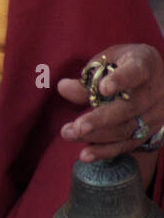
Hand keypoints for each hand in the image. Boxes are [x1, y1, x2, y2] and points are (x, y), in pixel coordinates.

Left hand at [56, 44, 163, 160]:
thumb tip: (63, 88)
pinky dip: (105, 151)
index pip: (135, 72)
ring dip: (96, 136)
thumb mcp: (107, 63)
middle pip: (129, 108)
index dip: (121, 80)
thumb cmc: (123, 66)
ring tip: (69, 134)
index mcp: (145, 64)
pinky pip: (127, 145)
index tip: (103, 88)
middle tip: (77, 127)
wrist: (153, 80)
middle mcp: (155, 90)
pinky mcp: (149, 132)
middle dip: (100, 119)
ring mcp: (155, 113)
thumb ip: (88, 78)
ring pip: (126, 130)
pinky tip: (85, 155)